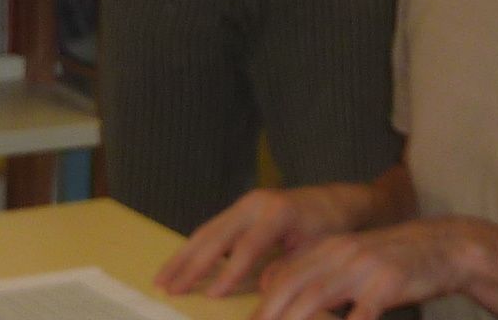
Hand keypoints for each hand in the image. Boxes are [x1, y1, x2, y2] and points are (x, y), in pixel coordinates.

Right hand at [156, 186, 355, 299]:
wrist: (335, 201)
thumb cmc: (328, 228)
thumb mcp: (316, 249)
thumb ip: (288, 267)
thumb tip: (263, 287)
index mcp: (277, 213)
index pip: (248, 247)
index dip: (230, 272)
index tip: (212, 296)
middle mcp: (256, 204)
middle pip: (216, 235)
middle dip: (191, 264)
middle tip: (167, 288)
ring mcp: (245, 204)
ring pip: (207, 230)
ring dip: (183, 256)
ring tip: (161, 279)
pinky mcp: (240, 209)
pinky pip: (212, 229)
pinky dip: (193, 248)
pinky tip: (178, 266)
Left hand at [253, 220, 466, 319]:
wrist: (444, 246)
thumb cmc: (394, 261)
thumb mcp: (353, 259)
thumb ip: (320, 272)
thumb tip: (277, 288)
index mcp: (330, 247)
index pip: (286, 272)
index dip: (264, 300)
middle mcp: (341, 254)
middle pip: (293, 285)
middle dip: (269, 313)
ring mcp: (364, 268)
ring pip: (317, 298)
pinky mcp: (388, 285)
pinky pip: (360, 315)